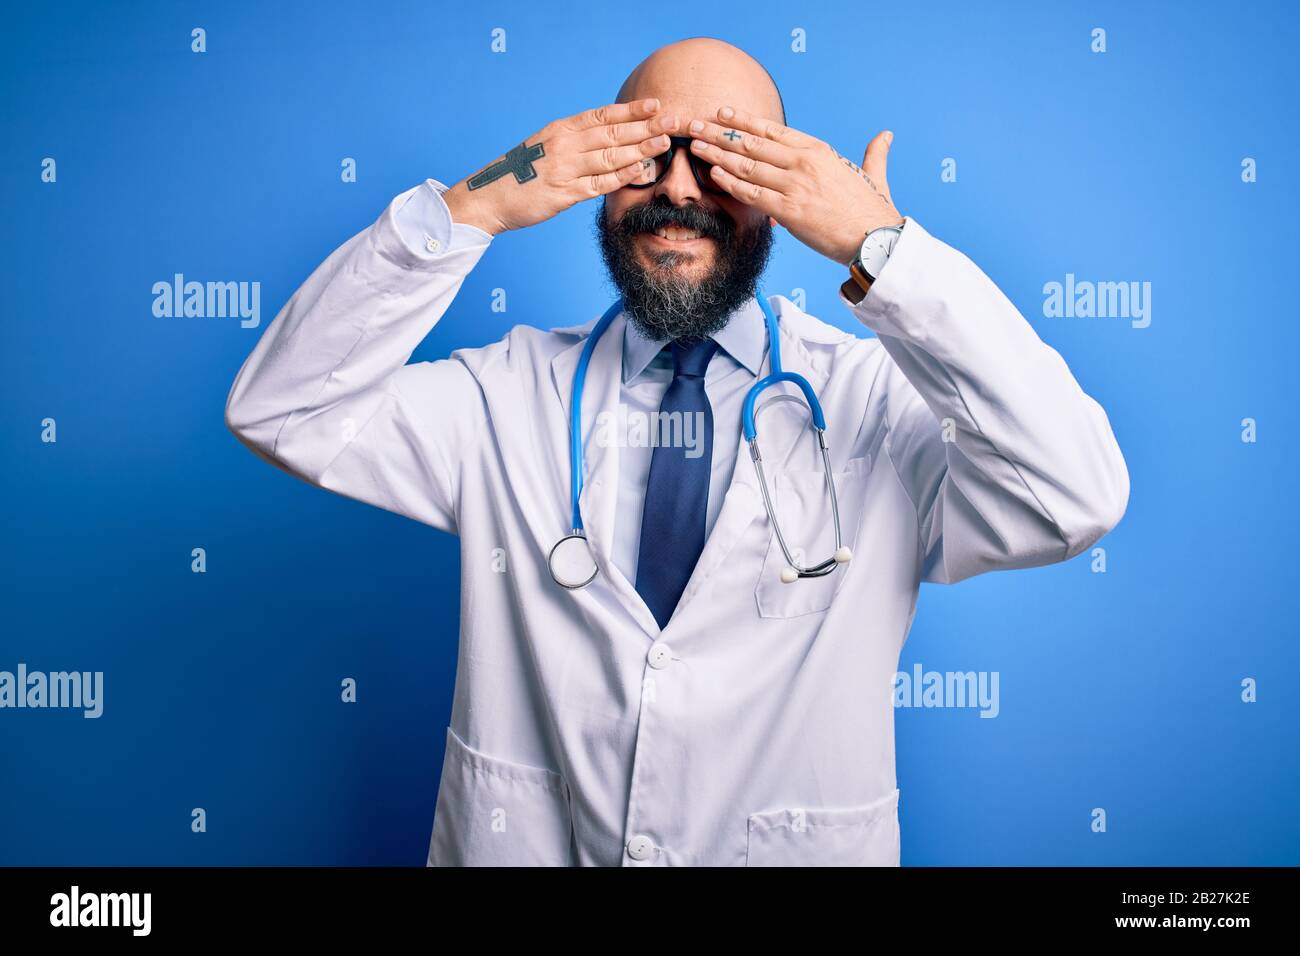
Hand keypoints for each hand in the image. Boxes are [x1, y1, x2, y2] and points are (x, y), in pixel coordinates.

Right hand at [442, 99, 678, 235]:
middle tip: (673, 121)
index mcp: (561, 130)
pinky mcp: (564, 194)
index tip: (655, 105)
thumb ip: (573, 141)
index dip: (631, 110)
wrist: (490, 197)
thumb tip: (604, 137)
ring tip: (664, 142)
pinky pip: (599, 183)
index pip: (602, 116)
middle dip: (646, 126)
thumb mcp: (545, 147)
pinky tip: (641, 170)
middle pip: (612, 133)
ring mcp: (565, 169)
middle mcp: (565, 145)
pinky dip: (622, 176)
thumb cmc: (522, 174)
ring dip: (640, 149)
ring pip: (610, 156)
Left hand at [686, 107, 904, 265]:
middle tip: (695, 124)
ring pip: (747, 165)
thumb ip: (874, 154)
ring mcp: (794, 185)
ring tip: (695, 145)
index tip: (723, 112)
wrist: (876, 239)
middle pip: (752, 143)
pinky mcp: (788, 210)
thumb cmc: (873, 210)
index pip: (773, 130)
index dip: (744, 120)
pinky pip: (751, 193)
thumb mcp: (873, 175)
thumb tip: (885, 136)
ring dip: (717, 153)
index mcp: (818, 151)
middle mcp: (803, 162)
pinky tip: (712, 173)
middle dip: (719, 132)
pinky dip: (729, 182)